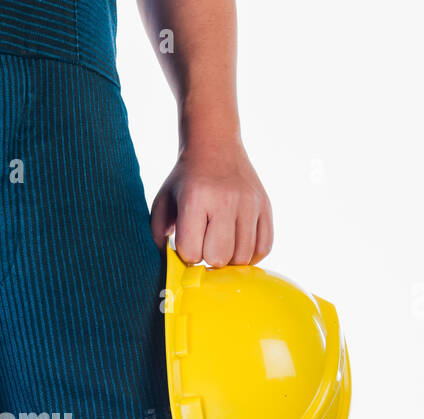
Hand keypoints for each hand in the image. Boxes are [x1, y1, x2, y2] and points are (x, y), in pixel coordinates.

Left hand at [150, 135, 272, 266]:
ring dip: (229, 259)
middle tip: (204, 245)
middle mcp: (226, 200)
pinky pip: (264, 248)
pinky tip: (237, 246)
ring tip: (220, 244)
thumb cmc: (185, 180)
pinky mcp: (265, 206)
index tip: (186, 242)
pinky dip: (251, 255)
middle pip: (219, 258)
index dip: (186, 254)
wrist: (215, 146)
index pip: (191, 252)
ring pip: (243, 257)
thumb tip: (170, 267)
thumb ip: (157, 236)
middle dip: (208, 258)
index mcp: (196, 199)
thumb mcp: (162, 202)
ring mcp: (250, 203)